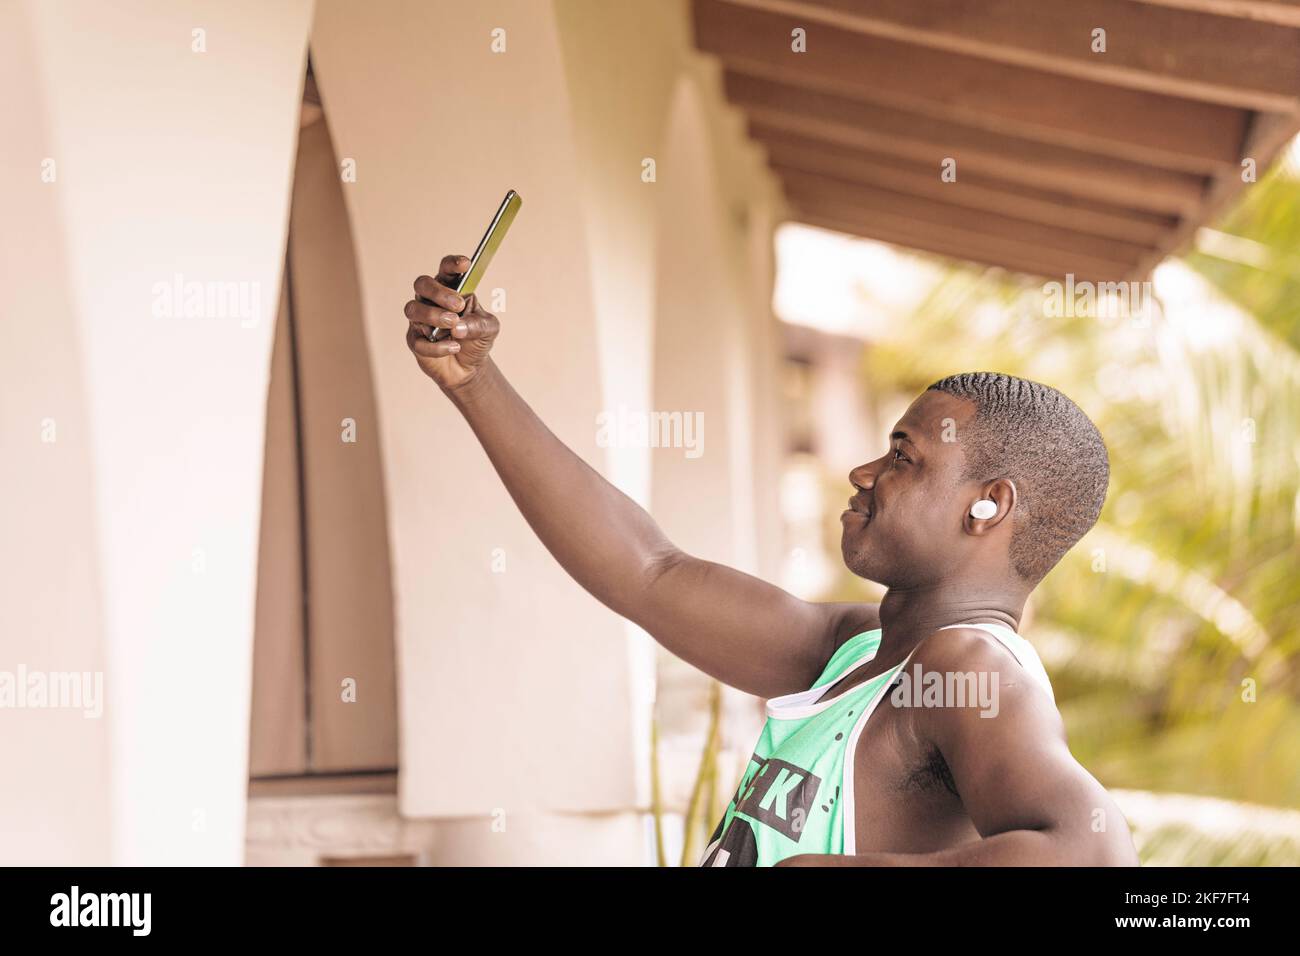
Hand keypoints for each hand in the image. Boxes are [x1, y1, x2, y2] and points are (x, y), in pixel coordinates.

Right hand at [404, 255, 500, 391]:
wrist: (469, 368)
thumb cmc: (476, 339)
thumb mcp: (489, 329)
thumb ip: (479, 324)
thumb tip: (459, 326)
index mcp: (450, 289)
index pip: (446, 270)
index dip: (452, 264)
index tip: (465, 264)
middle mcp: (431, 300)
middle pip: (423, 284)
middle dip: (439, 292)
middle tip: (458, 305)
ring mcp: (420, 320)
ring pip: (413, 309)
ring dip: (433, 315)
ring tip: (453, 324)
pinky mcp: (415, 341)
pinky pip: (418, 341)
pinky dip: (437, 346)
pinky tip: (454, 347)